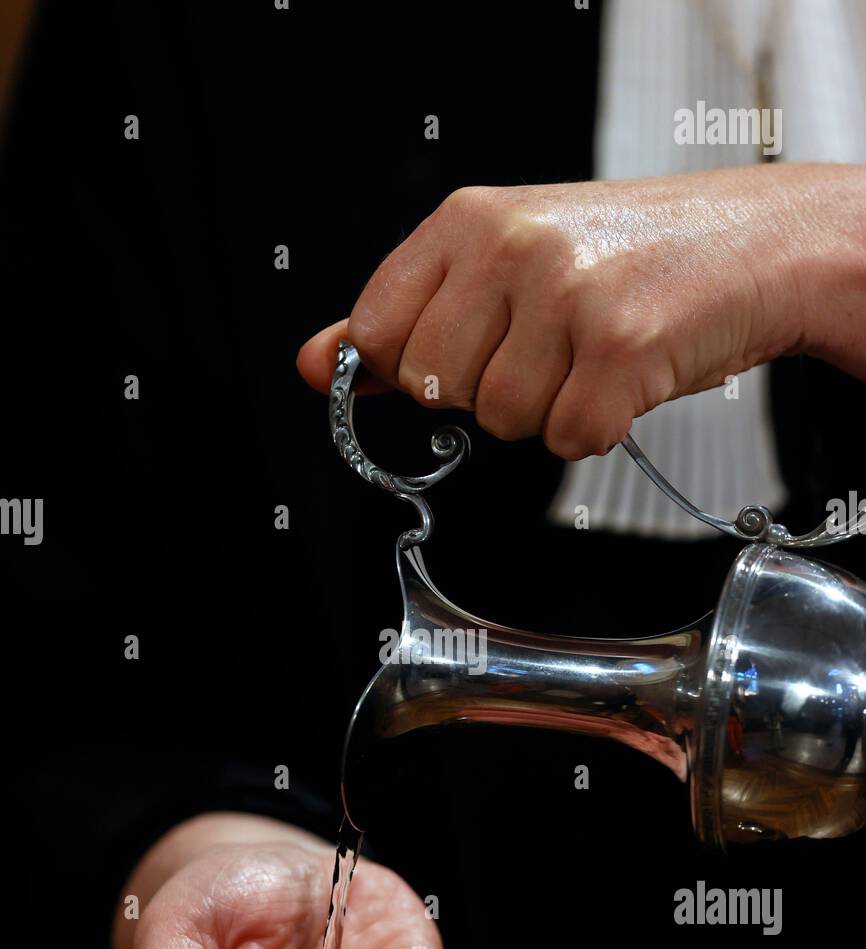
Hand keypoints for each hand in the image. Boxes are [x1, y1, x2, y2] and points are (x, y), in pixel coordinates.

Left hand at [297, 163, 865, 458]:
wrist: (753, 243)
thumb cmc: (625, 258)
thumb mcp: (500, 267)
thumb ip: (403, 320)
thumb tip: (314, 366)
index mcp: (468, 219)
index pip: (379, 331)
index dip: (418, 365)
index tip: (467, 351)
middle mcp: (512, 246)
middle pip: (439, 390)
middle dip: (490, 393)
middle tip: (550, 349)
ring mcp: (568, 293)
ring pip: (505, 422)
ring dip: (551, 412)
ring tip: (593, 357)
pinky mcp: (623, 346)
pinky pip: (570, 439)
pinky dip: (599, 428)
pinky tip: (625, 379)